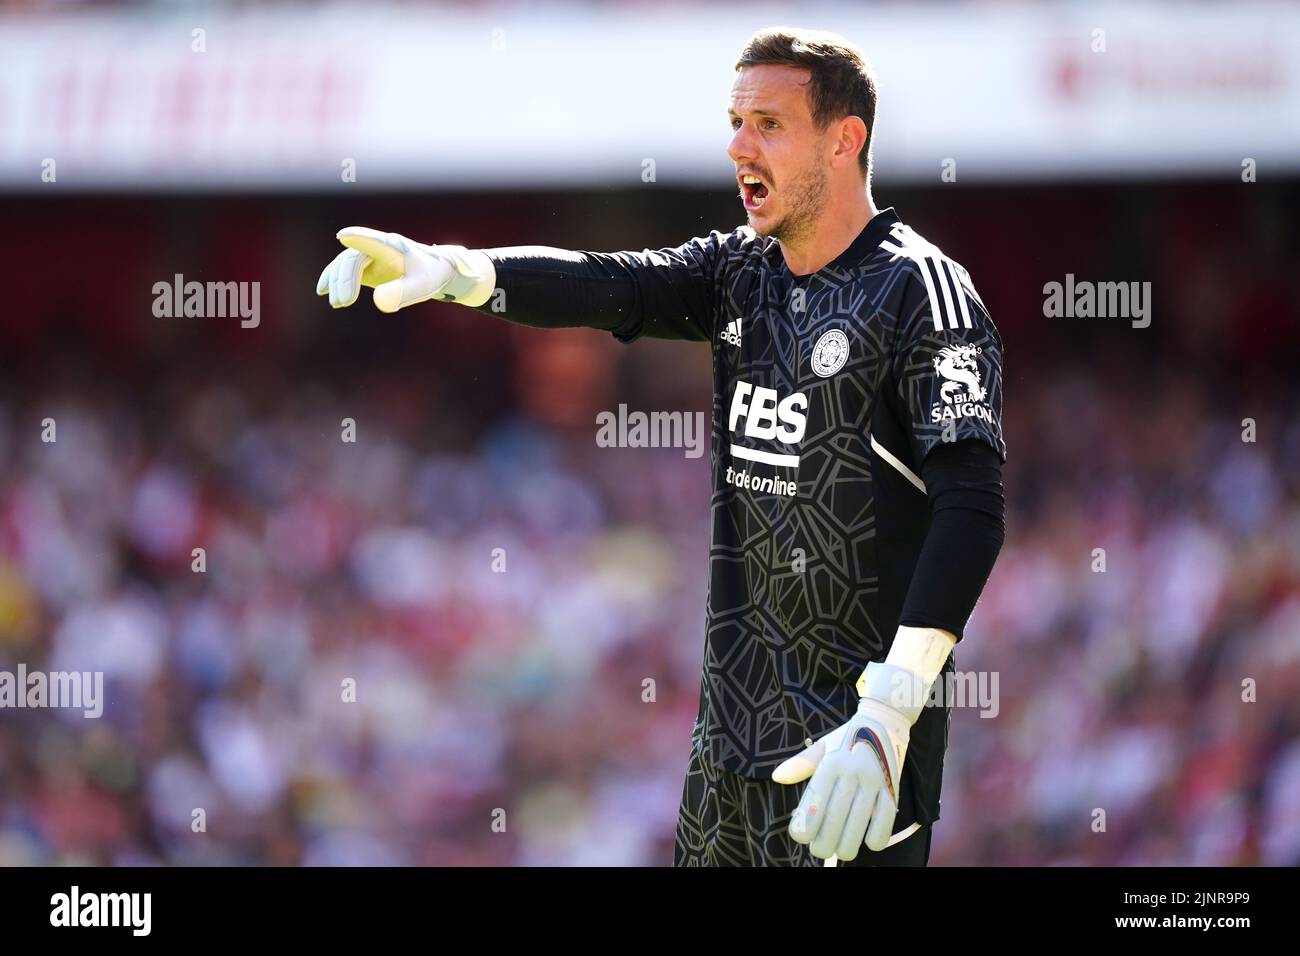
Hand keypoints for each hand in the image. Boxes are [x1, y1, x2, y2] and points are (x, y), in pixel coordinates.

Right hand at [316, 226, 453, 311]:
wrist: (432, 270)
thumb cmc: (430, 275)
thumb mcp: (422, 286)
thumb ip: (403, 292)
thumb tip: (378, 302)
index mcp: (392, 245)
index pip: (372, 240)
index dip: (358, 237)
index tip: (343, 236)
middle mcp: (376, 246)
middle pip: (353, 258)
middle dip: (345, 279)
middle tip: (343, 303)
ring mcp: (367, 254)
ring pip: (344, 263)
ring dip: (336, 282)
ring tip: (336, 303)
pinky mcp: (364, 265)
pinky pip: (343, 269)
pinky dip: (332, 279)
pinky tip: (322, 291)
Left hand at [772, 662, 925, 861]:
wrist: (885, 722)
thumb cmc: (846, 739)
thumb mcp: (822, 746)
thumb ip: (800, 764)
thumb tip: (777, 777)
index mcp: (832, 761)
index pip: (816, 798)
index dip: (806, 823)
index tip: (800, 836)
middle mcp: (852, 770)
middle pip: (835, 816)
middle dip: (824, 841)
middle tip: (819, 850)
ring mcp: (875, 780)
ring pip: (860, 822)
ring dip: (848, 844)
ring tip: (840, 852)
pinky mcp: (892, 787)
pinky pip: (886, 818)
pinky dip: (877, 836)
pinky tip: (868, 843)